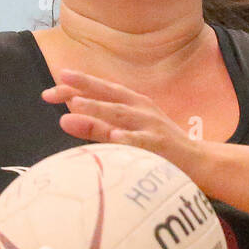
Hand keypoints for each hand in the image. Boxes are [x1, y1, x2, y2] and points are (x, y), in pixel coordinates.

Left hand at [42, 69, 204, 175]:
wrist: (199, 162)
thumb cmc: (156, 145)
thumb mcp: (123, 132)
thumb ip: (95, 127)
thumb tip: (63, 118)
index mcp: (132, 103)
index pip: (101, 90)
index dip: (77, 86)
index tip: (50, 89)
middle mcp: (141, 109)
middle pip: (109, 95)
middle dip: (84, 88)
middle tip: (58, 86)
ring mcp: (151, 126)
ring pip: (122, 115)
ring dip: (99, 108)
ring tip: (76, 104)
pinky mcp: (161, 146)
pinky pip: (144, 142)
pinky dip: (130, 139)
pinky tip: (115, 137)